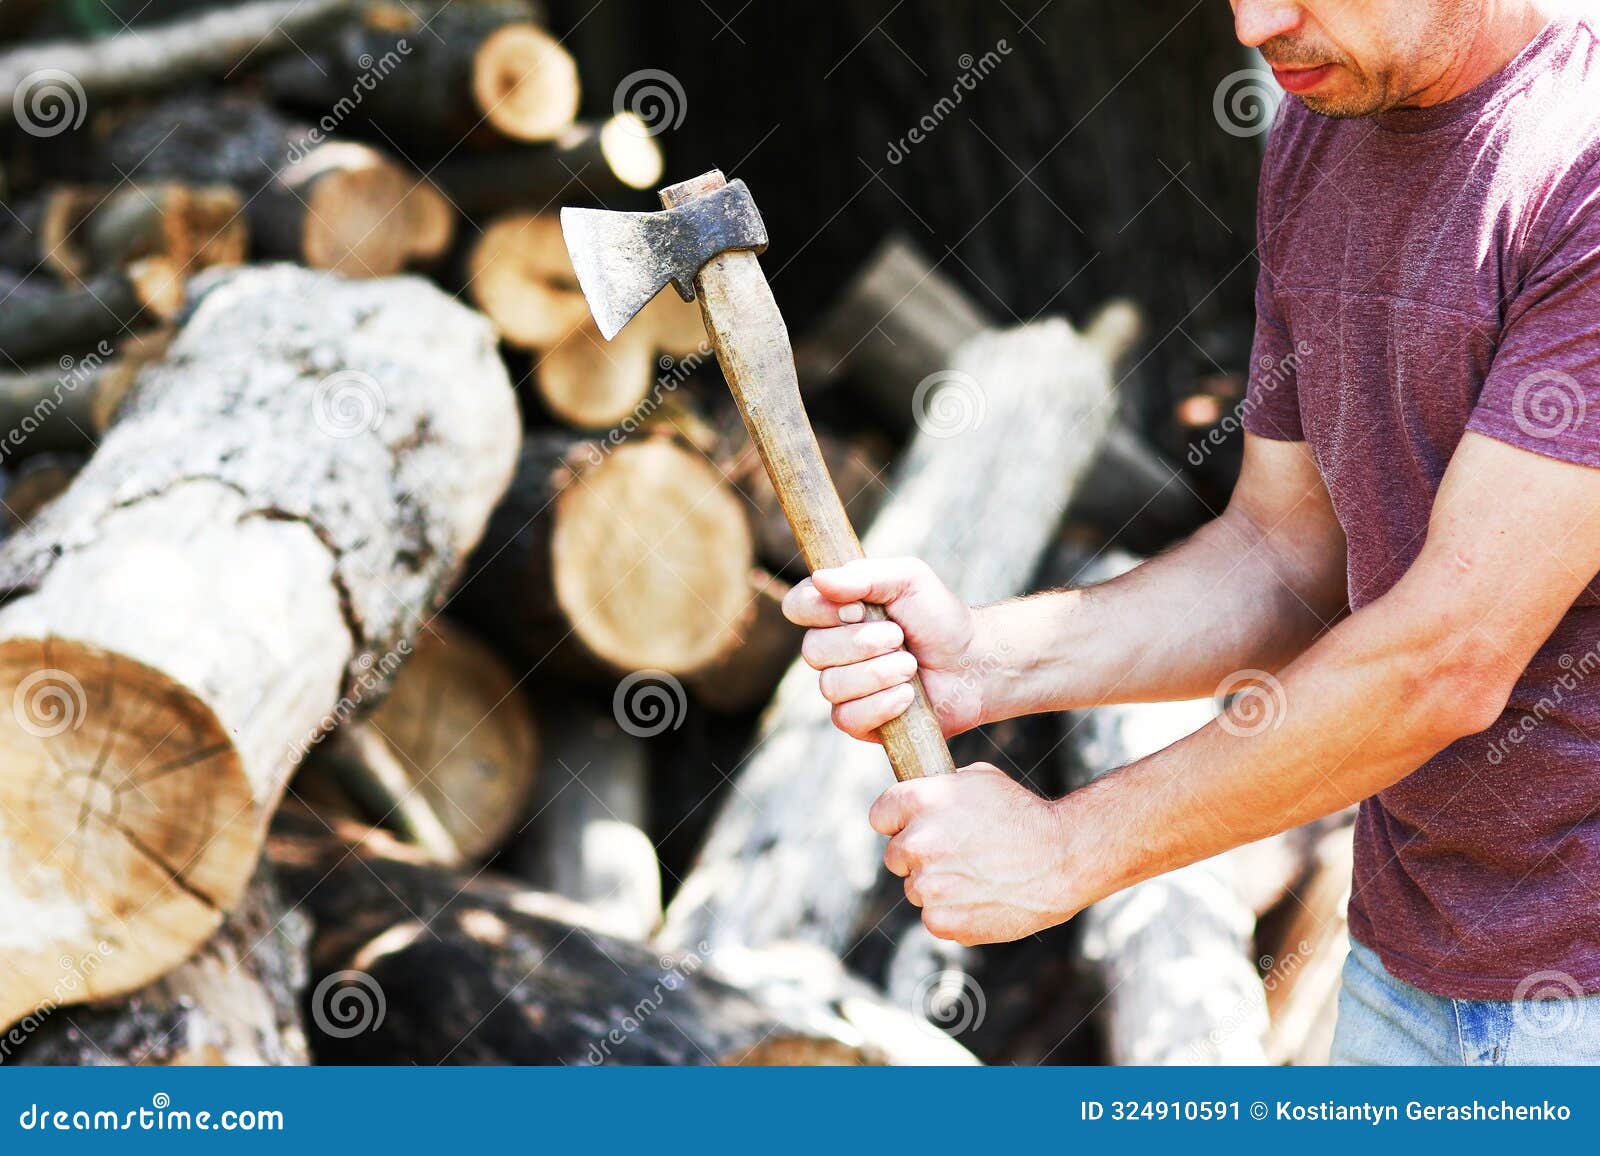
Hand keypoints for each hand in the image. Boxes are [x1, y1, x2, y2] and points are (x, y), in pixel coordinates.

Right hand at [782, 557, 983, 740]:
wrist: (974, 664)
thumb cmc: (939, 618)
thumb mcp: (909, 580)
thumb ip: (865, 575)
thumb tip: (820, 578)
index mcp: (836, 611)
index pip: (797, 606)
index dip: (820, 609)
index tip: (859, 608)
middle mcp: (832, 649)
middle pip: (812, 650)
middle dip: (863, 644)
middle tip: (900, 637)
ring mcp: (843, 688)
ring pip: (831, 686)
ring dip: (878, 673)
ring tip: (911, 667)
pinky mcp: (859, 722)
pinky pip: (848, 718)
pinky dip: (882, 705)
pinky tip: (907, 697)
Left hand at [870, 764, 1082, 944]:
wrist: (1062, 858)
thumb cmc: (1024, 814)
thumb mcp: (977, 780)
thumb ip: (939, 791)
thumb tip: (920, 799)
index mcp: (919, 801)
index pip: (879, 816)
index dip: (897, 822)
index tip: (912, 827)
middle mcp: (916, 842)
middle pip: (895, 856)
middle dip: (918, 856)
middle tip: (956, 854)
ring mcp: (927, 885)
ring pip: (916, 888)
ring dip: (938, 885)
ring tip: (978, 875)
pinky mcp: (941, 920)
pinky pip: (934, 917)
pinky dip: (953, 913)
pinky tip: (982, 897)